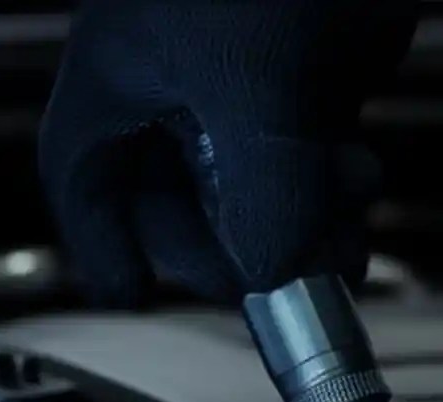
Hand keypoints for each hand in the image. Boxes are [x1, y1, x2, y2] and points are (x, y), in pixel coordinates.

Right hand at [39, 0, 417, 304]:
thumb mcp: (253, 85)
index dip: (108, 246)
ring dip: (299, 212)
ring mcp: (236, 82)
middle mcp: (167, 92)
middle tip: (289, 273)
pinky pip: (306, 142)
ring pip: (253, 180)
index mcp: (116, 90)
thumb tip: (275, 272)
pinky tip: (356, 157)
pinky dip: (331, 168)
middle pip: (180, 203)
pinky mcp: (300, 66)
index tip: (132, 294)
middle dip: (238, 245)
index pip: (87, 188)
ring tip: (343, 210)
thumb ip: (262, 194)